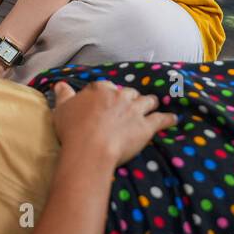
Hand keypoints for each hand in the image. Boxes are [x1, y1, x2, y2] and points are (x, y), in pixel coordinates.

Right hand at [50, 80, 177, 166]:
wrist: (90, 149)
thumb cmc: (73, 130)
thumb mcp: (62, 109)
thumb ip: (63, 95)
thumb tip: (60, 84)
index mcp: (100, 89)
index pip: (106, 86)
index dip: (107, 94)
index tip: (106, 101)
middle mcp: (120, 95)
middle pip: (128, 92)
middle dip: (129, 98)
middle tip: (127, 106)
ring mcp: (135, 110)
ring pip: (147, 101)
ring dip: (149, 103)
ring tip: (151, 105)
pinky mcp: (147, 126)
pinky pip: (161, 119)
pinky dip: (168, 119)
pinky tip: (173, 119)